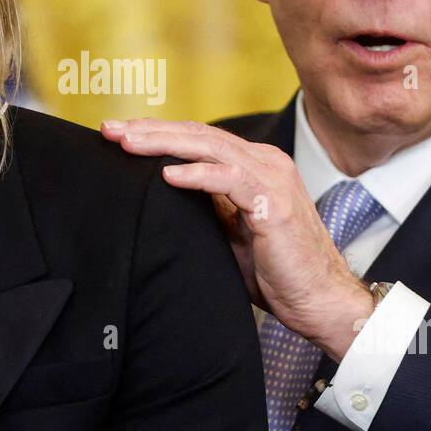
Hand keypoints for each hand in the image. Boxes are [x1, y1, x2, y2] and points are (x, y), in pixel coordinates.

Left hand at [101, 118, 374, 360]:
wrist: (321, 302)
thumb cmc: (278, 272)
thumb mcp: (232, 232)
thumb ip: (206, 207)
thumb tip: (162, 191)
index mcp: (253, 165)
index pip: (197, 139)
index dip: (155, 133)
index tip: (116, 134)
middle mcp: (264, 162)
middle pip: (198, 135)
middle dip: (149, 130)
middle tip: (108, 128)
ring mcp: (271, 179)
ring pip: (209, 147)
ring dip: (164, 143)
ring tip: (127, 143)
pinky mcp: (274, 204)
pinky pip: (229, 179)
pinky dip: (197, 174)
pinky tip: (167, 175)